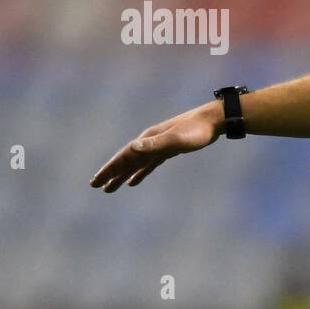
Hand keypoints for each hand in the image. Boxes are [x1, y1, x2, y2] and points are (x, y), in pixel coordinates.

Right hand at [89, 102, 221, 192]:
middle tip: (96, 186)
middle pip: (125, 161)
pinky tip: (134, 181)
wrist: (214, 120)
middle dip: (111, 174)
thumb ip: (156, 144)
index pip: (123, 157)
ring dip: (122, 175)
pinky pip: (149, 164)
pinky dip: (139, 172)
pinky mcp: (168, 150)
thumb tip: (132, 147)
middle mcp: (149, 142)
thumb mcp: (177, 139)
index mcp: (148, 140)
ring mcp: (158, 146)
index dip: (109, 170)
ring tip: (110, 188)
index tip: (95, 182)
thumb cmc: (197, 130)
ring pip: (136, 164)